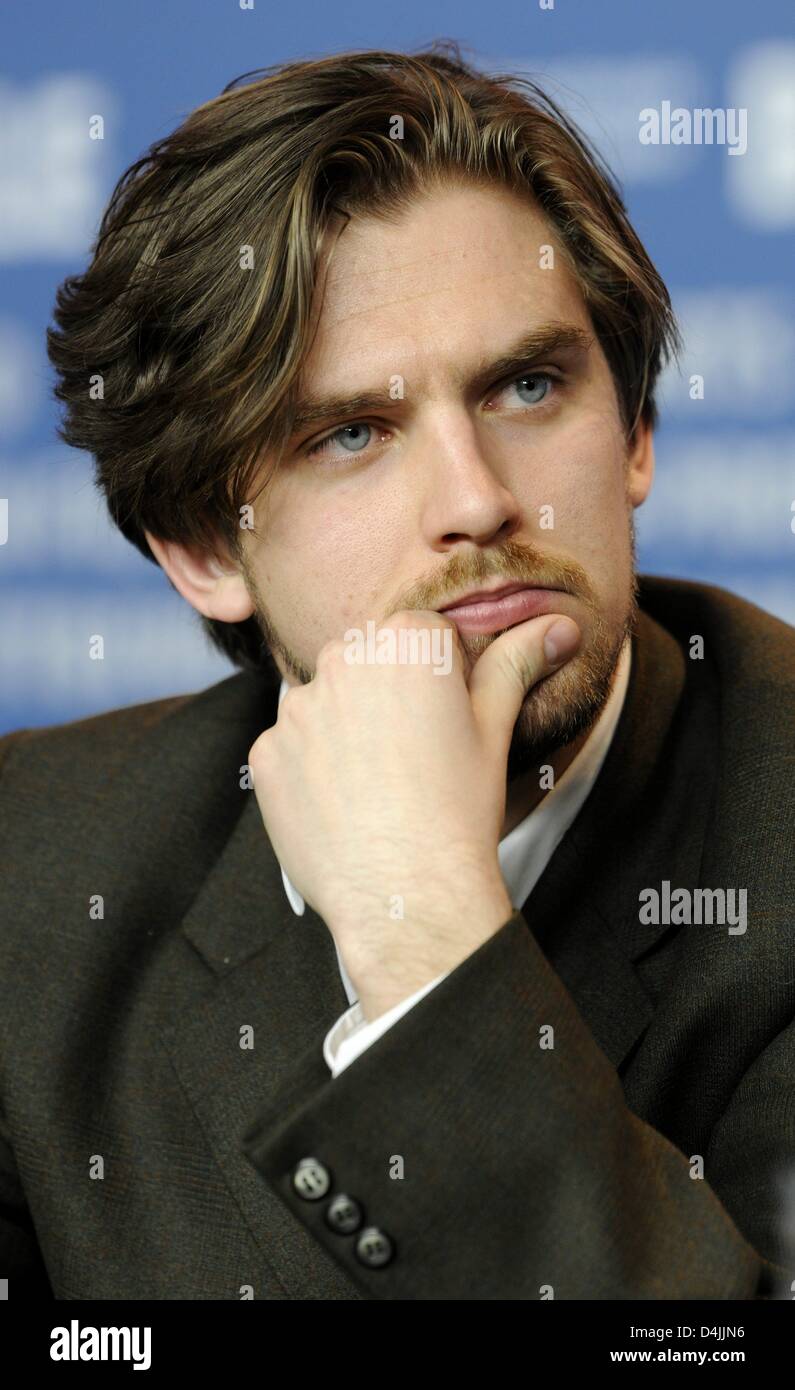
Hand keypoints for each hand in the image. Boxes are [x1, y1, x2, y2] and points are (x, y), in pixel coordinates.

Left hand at [248, 610, 579, 1019]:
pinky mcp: (266, 754)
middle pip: (368, 662)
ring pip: (327, 705)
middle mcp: (342, 661)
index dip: (440, 678)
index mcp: (406, 641)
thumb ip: (515, 664)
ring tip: (379, 785)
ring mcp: (297, 708)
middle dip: (388, 696)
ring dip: (347, 730)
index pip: (422, 633)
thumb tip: (558, 627)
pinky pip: (292, 748)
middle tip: (415, 756)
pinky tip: (344, 804)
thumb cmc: (458, 811)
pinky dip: (312, 770)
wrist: (407, 893)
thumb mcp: (494, 730)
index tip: (446, 721)